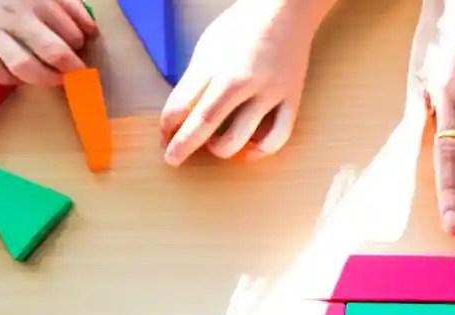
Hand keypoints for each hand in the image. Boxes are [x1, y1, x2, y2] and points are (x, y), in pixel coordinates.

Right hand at [0, 0, 95, 85]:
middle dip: (70, 68)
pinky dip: (9, 79)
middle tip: (75, 72)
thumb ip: (70, 6)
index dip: (80, 44)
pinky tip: (21, 77)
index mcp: (38, 1)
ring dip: (44, 78)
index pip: (71, 34)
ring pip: (21, 66)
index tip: (79, 46)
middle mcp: (15, 17)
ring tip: (54, 77)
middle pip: (51, 52)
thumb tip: (90, 30)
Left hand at [162, 0, 331, 164]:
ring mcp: (268, 92)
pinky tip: (250, 150)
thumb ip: (196, 79)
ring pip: (239, 139)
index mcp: (214, 65)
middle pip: (203, 124)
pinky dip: (261, 151)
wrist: (284, 10)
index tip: (164, 137)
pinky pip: (277, 137)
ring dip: (221, 150)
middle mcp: (240, 81)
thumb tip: (183, 114)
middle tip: (173, 159)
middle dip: (183, 146)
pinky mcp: (290, 99)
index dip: (167, 127)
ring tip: (217, 146)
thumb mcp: (209, 46)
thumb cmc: (243, 26)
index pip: (180, 105)